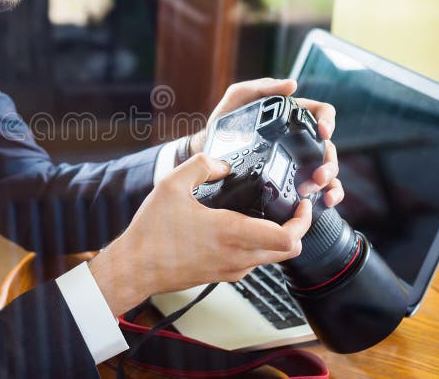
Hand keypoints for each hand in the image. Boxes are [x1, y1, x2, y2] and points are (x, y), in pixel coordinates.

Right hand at [89, 154, 312, 315]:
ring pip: (271, 257)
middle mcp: (237, 257)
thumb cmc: (152, 233)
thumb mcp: (172, 185)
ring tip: (268, 213)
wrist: (135, 268)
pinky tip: (241, 226)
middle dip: (297, 228)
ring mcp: (231, 270)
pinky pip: (252, 262)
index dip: (303, 221)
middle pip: (288, 251)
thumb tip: (222, 163)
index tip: (302, 204)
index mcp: (231, 233)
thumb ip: (201, 164)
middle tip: (291, 207)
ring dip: (278, 237)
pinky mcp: (222, 275)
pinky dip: (258, 245)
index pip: (288, 238)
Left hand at [189, 78, 342, 207]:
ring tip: (315, 189)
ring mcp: (298, 160)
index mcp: (293, 116)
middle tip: (318, 174)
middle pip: (328, 148)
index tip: (324, 132)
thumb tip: (292, 85)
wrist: (207, 149)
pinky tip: (326, 201)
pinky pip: (317, 188)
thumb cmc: (226, 120)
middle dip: (329, 162)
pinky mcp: (291, 179)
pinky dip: (328, 194)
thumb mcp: (239, 97)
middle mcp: (300, 138)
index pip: (321, 113)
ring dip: (329, 180)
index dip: (328, 120)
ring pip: (326, 169)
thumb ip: (263, 87)